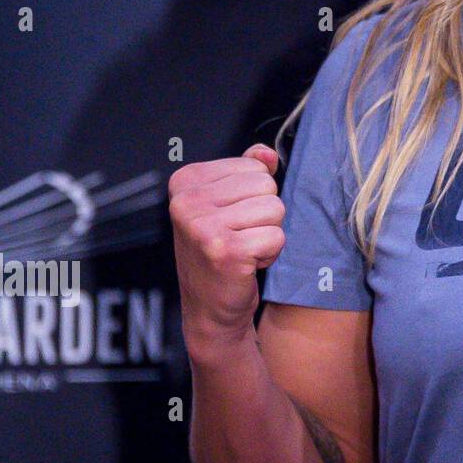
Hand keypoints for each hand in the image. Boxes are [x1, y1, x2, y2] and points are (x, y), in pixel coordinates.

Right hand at [169, 143, 284, 357]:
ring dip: (267, 234)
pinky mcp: (224, 251)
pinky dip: (270, 253)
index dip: (254, 195)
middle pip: (267, 186)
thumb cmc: (221, 251)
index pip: (255, 166)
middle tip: (239, 236)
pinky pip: (276, 236)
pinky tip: (246, 264)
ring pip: (275, 209)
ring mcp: (202, 226)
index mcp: (186, 180)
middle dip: (264, 214)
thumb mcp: (229, 202)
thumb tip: (268, 153)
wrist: (210, 308)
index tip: (231, 218)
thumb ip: (248, 170)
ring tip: (242, 249)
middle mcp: (187, 201)